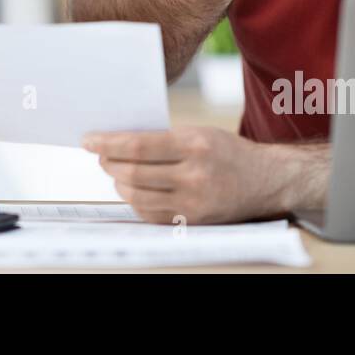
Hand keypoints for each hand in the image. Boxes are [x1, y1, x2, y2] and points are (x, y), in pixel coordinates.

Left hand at [82, 126, 298, 223]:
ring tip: (115, 172)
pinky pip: (151, 214)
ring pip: (138, 196)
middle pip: (134, 173)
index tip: (89, 140)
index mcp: (195, 145)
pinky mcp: (193, 222)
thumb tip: (118, 143)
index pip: (139, 146)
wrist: (266, 180)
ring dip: (119, 183)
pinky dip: (135, 201)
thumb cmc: (227, 151)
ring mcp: (194, 203)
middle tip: (100, 155)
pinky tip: (132, 189)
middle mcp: (195, 175)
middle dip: (109, 164)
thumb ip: (163, 138)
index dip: (108, 144)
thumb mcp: (199, 133)